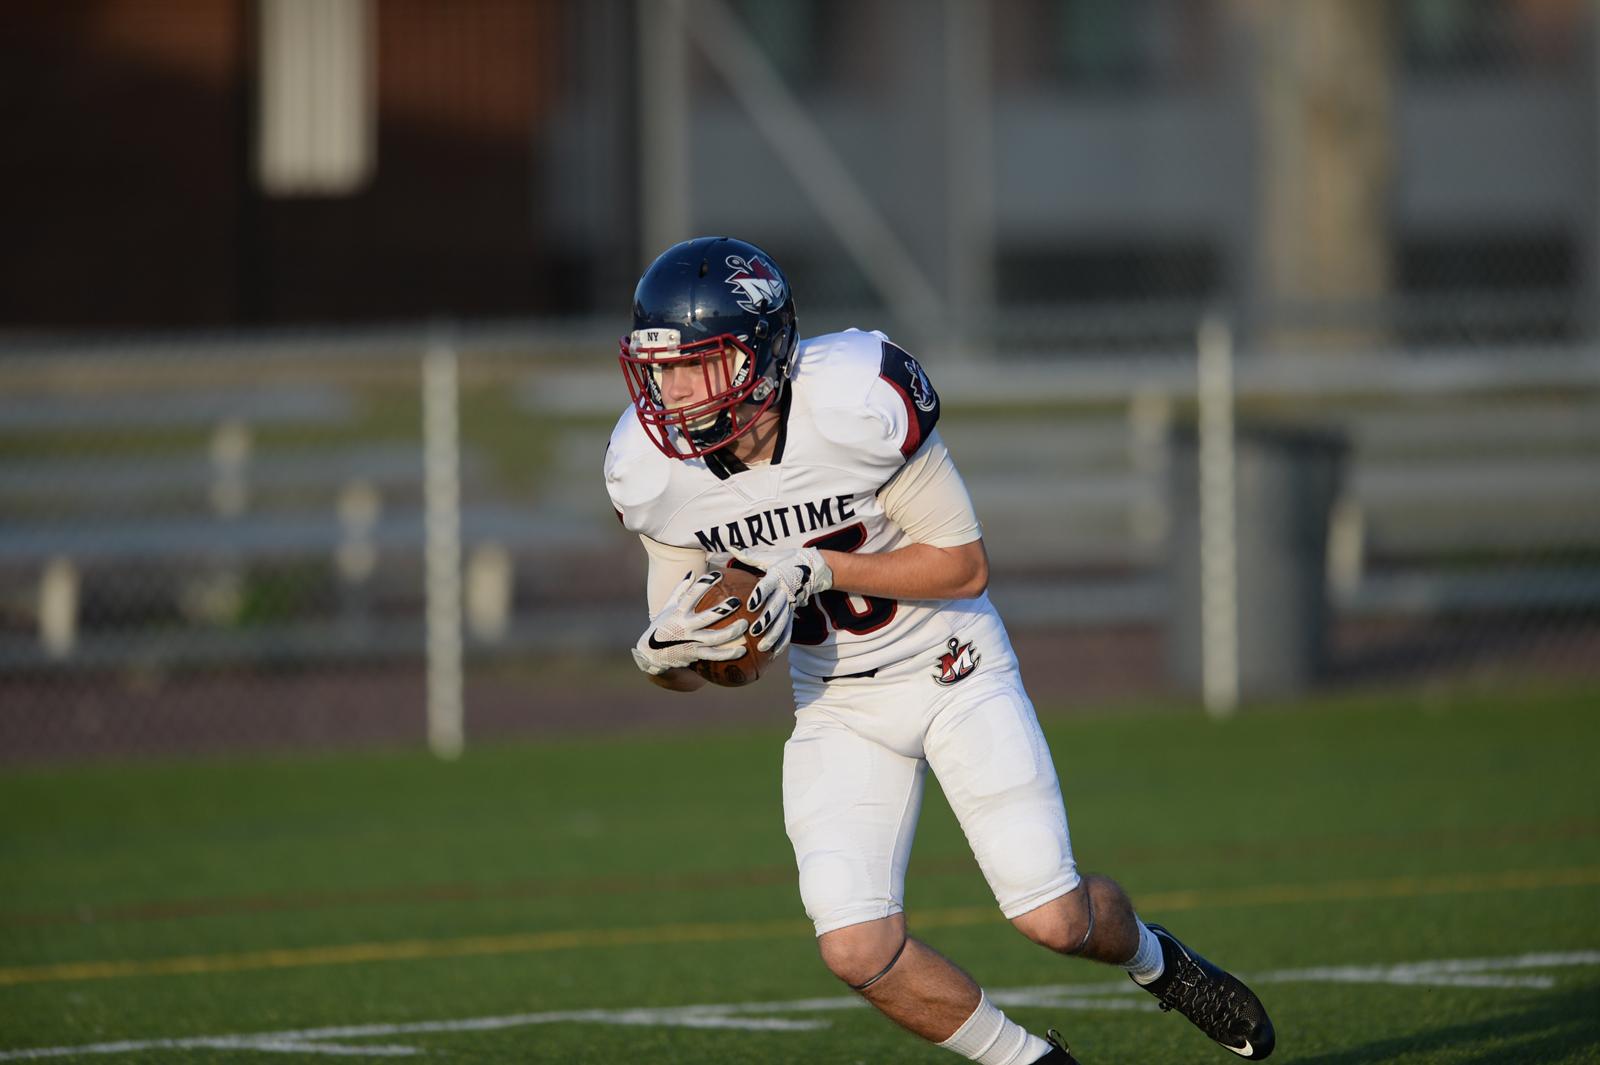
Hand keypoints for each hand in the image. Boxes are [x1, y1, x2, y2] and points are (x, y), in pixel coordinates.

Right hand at [630, 571, 749, 675]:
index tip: (718, 574)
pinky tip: (743, 650)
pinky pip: (714, 655)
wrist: (651, 653)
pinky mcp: (695, 655)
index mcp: (678, 612)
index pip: (691, 595)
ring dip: (731, 632)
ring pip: (714, 638)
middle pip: (706, 618)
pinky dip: (729, 653)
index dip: (704, 584)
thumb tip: (692, 572)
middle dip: (723, 609)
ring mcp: (690, 642)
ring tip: (745, 624)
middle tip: (737, 601)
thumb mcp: (668, 607)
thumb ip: (680, 590)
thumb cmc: (663, 626)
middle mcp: (685, 627)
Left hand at [712, 547, 833, 655]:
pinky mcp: (793, 612)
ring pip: (783, 622)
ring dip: (774, 636)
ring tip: (762, 648)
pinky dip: (783, 641)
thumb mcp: (769, 557)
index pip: (767, 586)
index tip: (751, 604)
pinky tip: (774, 654)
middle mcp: (784, 591)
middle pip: (776, 608)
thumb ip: (749, 555)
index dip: (760, 595)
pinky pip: (789, 628)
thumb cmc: (785, 560)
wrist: (812, 567)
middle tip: (754, 631)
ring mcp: (790, 603)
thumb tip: (730, 548)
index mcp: (777, 577)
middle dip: (766, 621)